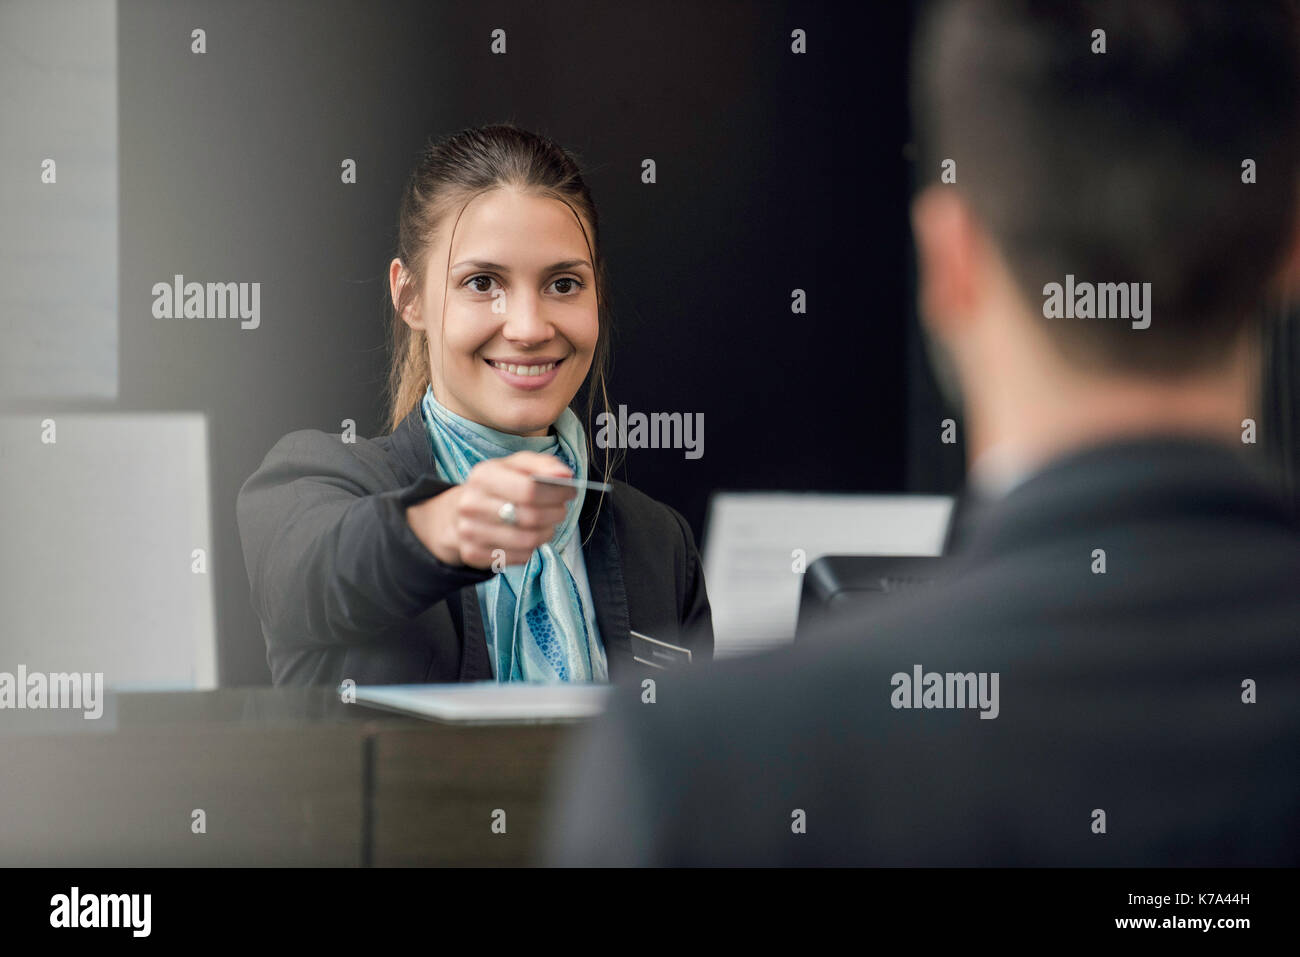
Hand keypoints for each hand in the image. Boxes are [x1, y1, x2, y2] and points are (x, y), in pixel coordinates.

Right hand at [406, 451, 577, 568]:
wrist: (457, 513)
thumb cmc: (496, 486)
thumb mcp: (515, 466)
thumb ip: (543, 465)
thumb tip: (565, 475)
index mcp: (482, 475)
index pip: (529, 489)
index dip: (556, 493)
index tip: (569, 492)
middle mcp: (471, 504)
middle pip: (531, 517)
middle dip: (556, 513)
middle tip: (561, 509)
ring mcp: (469, 532)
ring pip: (528, 540)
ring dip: (548, 532)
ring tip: (548, 523)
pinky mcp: (473, 554)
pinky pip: (519, 557)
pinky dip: (532, 548)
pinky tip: (529, 536)